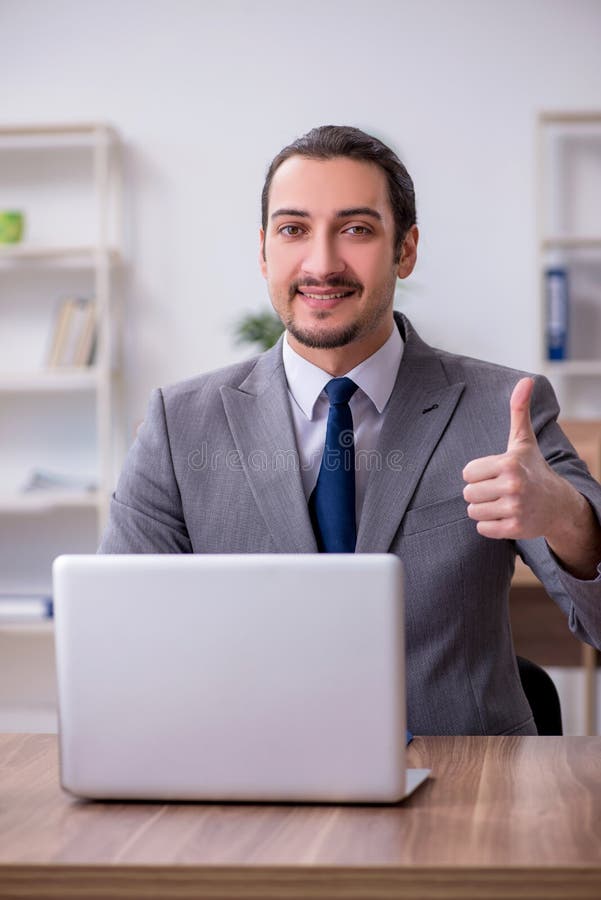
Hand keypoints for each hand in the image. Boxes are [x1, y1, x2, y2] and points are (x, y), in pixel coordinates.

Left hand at [462, 377, 565, 539]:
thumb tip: (525, 380)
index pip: (467, 473)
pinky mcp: (514, 529)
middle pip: (468, 493)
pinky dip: (490, 525)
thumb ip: (519, 411)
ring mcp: (514, 508)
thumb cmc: (533, 469)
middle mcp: (512, 486)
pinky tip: (506, 516)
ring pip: (473, 511)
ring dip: (483, 509)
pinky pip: (482, 528)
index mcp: (509, 463)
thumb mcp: (524, 441)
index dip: (478, 473)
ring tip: (502, 502)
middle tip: (499, 489)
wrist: (558, 504)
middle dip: (480, 492)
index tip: (495, 473)